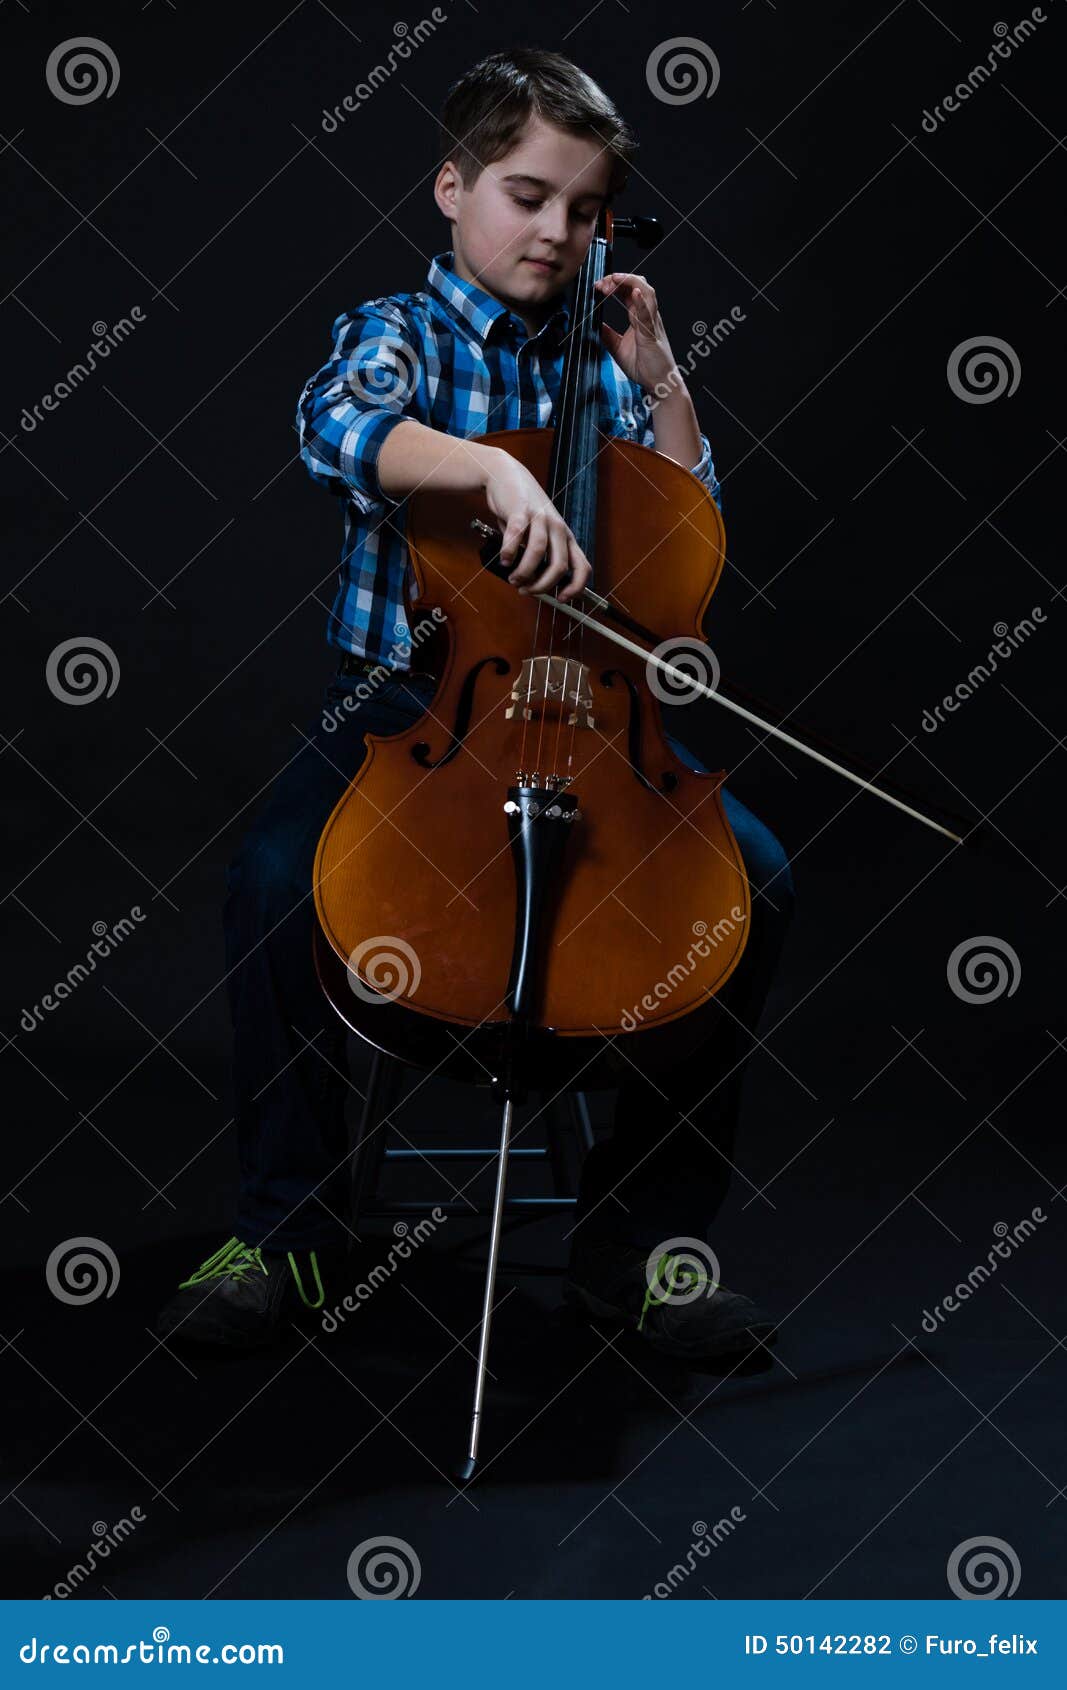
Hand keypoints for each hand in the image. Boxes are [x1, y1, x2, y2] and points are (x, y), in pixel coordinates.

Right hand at [481, 449, 591, 603]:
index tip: (561, 599)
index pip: (583, 566)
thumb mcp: (539, 533)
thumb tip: (534, 584)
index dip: (576, 587)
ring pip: (538, 553)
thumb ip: (540, 557)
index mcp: (566, 537)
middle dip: (542, 586)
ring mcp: (540, 518)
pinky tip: (504, 559)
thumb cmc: (522, 511)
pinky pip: (516, 536)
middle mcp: (558, 528)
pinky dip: (509, 552)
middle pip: (559, 566)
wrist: (505, 476)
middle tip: (526, 590)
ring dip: (524, 572)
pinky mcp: (520, 510)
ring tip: (513, 577)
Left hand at [595, 272, 676, 391]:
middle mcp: (648, 316)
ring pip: (646, 292)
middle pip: (637, 285)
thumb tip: (595, 325)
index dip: (614, 284)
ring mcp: (652, 323)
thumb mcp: (618, 349)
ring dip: (629, 282)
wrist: (660, 383)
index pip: (628, 292)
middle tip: (602, 282)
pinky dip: (642, 301)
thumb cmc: (645, 367)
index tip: (599, 286)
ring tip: (614, 279)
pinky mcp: (652, 334)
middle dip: (619, 279)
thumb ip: (607, 335)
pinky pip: (648, 314)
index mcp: (640, 317)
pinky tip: (634, 292)